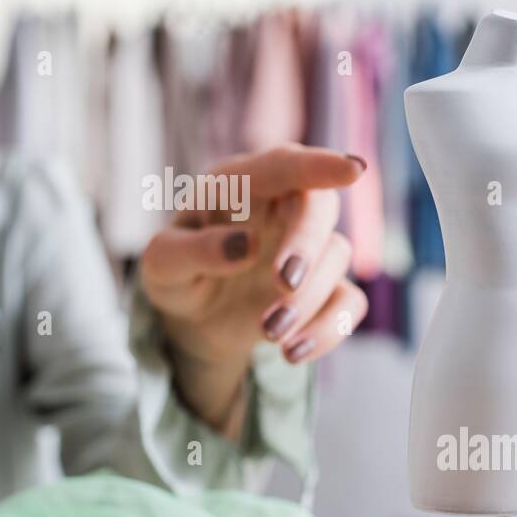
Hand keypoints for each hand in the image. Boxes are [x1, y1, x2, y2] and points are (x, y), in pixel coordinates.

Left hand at [139, 145, 368, 432]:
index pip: (283, 164)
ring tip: (267, 333)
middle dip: (306, 243)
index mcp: (239, 185)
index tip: (353, 169)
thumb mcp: (163, 264)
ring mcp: (308, 247)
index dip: (318, 164)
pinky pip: (347, 302)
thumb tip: (245, 244)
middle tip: (284, 282)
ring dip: (305, 299)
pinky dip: (327, 329)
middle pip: (318, 205)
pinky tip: (292, 352)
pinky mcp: (323, 288)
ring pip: (335, 256)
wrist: (194, 319)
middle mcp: (281, 208)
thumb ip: (194, 249)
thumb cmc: (177, 274)